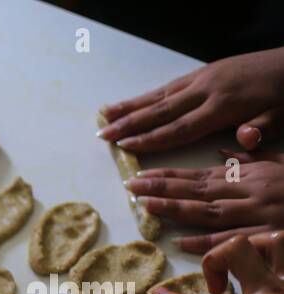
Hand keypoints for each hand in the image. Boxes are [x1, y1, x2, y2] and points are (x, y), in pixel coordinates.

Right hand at [99, 47, 283, 152]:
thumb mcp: (281, 117)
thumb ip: (260, 131)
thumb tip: (243, 140)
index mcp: (224, 106)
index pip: (180, 128)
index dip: (151, 139)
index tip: (125, 147)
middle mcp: (206, 90)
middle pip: (161, 110)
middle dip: (130, 123)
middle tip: (102, 134)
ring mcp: (203, 78)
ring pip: (160, 95)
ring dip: (130, 107)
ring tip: (104, 116)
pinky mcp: (203, 71)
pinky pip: (168, 85)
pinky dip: (146, 95)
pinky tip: (131, 102)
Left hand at [126, 151, 283, 252]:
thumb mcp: (281, 165)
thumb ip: (252, 160)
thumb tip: (225, 151)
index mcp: (252, 176)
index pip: (201, 176)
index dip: (169, 177)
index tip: (140, 177)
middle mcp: (252, 193)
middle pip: (199, 191)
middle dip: (163, 189)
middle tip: (132, 188)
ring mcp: (261, 216)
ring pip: (211, 213)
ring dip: (177, 210)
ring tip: (147, 206)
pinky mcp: (270, 237)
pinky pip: (234, 241)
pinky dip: (207, 242)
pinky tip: (182, 241)